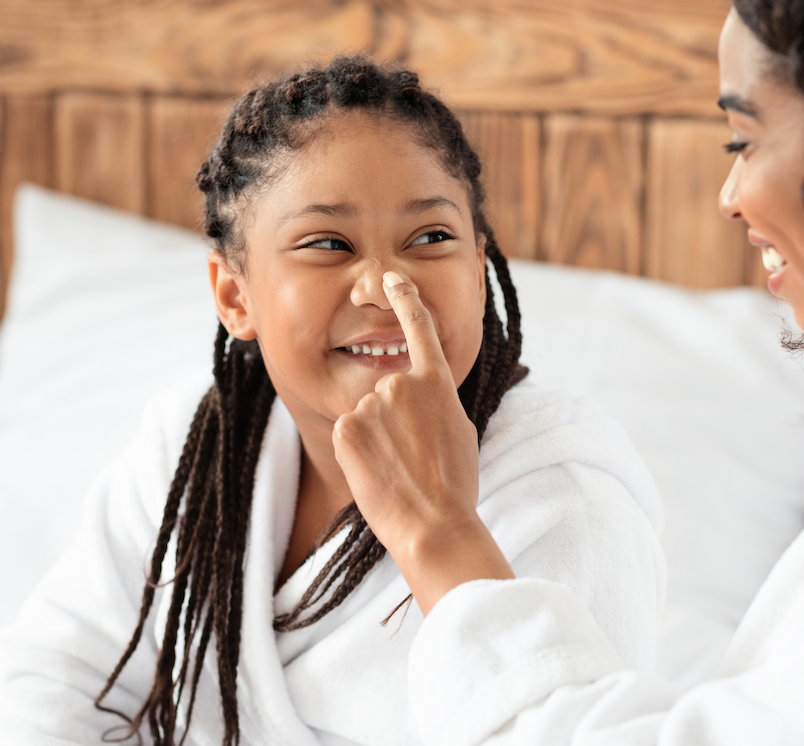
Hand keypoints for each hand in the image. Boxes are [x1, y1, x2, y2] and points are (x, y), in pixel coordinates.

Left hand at [333, 271, 512, 613]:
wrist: (433, 523)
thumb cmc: (455, 484)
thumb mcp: (458, 428)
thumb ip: (434, 400)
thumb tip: (419, 397)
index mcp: (437, 380)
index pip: (418, 325)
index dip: (404, 298)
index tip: (392, 280)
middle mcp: (401, 382)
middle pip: (387, 391)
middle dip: (393, 419)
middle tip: (412, 456)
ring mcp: (371, 403)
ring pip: (366, 414)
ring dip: (376, 439)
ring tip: (398, 469)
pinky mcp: (345, 427)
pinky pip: (348, 434)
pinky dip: (358, 453)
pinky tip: (378, 473)